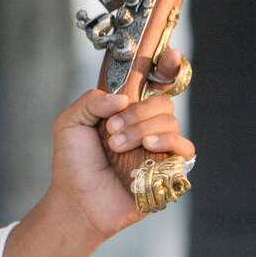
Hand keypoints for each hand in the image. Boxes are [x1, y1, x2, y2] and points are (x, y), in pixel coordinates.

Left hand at [48, 48, 196, 241]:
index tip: (172, 55)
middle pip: (163, 101)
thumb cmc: (72, 164)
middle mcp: (145, 125)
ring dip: (142, 128)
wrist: (77, 201)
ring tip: (116, 146)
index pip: (153, 83)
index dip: (167, 66)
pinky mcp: (169, 168)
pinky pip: (185, 148)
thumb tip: (123, 98)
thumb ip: (91, 101)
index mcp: (125, 110)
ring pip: (171, 121)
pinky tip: (148, 145)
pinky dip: (168, 141)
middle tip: (111, 130)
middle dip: (137, 112)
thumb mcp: (70, 123)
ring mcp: (158, 146)